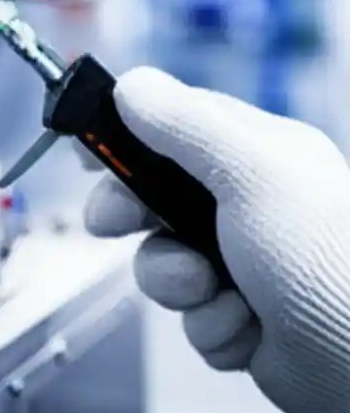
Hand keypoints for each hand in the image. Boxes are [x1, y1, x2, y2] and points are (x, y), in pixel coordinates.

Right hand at [83, 67, 349, 412]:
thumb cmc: (326, 261)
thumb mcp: (251, 174)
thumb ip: (185, 126)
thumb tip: (132, 84)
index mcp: (259, 156)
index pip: (175, 126)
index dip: (125, 136)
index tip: (86, 150)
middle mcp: (250, 206)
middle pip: (153, 199)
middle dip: (134, 218)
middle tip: (113, 224)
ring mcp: (244, 264)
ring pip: (163, 263)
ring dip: (176, 283)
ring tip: (213, 291)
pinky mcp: (242, 318)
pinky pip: (191, 318)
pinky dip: (211, 326)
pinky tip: (247, 328)